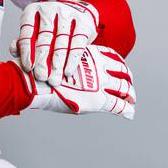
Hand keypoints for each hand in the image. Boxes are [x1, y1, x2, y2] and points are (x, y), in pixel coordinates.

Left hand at [8, 0, 99, 85]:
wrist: (75, 11)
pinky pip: (77, 44)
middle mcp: (50, 10)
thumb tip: (14, 51)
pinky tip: (67, 71)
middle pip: (45, 38)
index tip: (28, 67)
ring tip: (54, 79)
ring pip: (62, 42)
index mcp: (33, 10)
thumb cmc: (50, 25)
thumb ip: (24, 40)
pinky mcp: (83, 23)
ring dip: (58, 63)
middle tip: (41, 77)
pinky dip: (72, 59)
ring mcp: (68, 15)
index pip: (27, 32)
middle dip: (42, 60)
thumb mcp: (33, 28)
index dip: (26, 51)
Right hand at [17, 40, 135, 117]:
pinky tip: (130, 113)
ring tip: (132, 99)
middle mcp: (99, 67)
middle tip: (128, 84)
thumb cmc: (38, 68)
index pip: (111, 56)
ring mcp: (100, 83)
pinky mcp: (99, 100)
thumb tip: (44, 54)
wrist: (36, 81)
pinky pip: (119, 106)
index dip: (118, 63)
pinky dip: (127, 110)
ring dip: (130, 94)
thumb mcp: (52, 54)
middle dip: (127, 77)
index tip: (119, 67)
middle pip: (122, 71)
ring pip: (124, 88)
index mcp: (90, 54)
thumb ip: (60, 56)